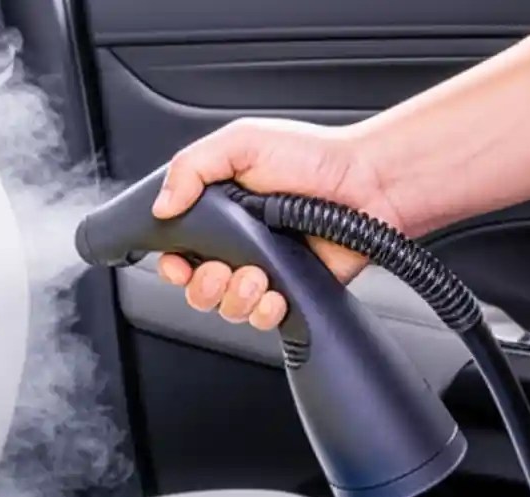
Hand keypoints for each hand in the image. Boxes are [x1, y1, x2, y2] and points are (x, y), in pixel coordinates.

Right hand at [152, 118, 403, 329]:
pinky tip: (274, 293)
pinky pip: (265, 320)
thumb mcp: (240, 143)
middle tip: (220, 270)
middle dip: (202, 287)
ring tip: (257, 277)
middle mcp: (237, 246)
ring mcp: (265, 272)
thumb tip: (161, 206)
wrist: (369, 183)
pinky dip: (265, 312)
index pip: (178, 252)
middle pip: (197, 289)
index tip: (177, 264)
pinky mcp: (292, 291)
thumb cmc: (313, 157)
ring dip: (235, 299)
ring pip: (227, 308)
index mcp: (218, 215)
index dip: (171, 266)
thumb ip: (191, 167)